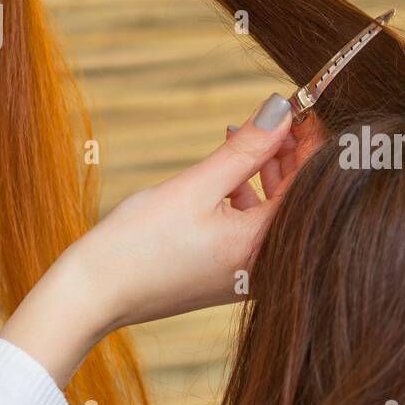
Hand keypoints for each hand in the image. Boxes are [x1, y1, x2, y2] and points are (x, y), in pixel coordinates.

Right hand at [0, 93, 314, 385]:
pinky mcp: (231, 275)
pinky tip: (230, 171)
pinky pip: (254, 227)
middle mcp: (267, 267)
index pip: (311, 186)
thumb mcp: (196, 187)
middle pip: (296, 200)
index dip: (310, 142)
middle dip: (288, 154)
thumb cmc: (138, 246)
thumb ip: (246, 149)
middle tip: (277, 115)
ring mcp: (249, 274)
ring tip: (248, 135)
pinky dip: (247, 196)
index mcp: (266, 248)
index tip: (302, 107)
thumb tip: (282, 110)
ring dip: (266, 171)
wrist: (93, 297)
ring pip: (274, 212)